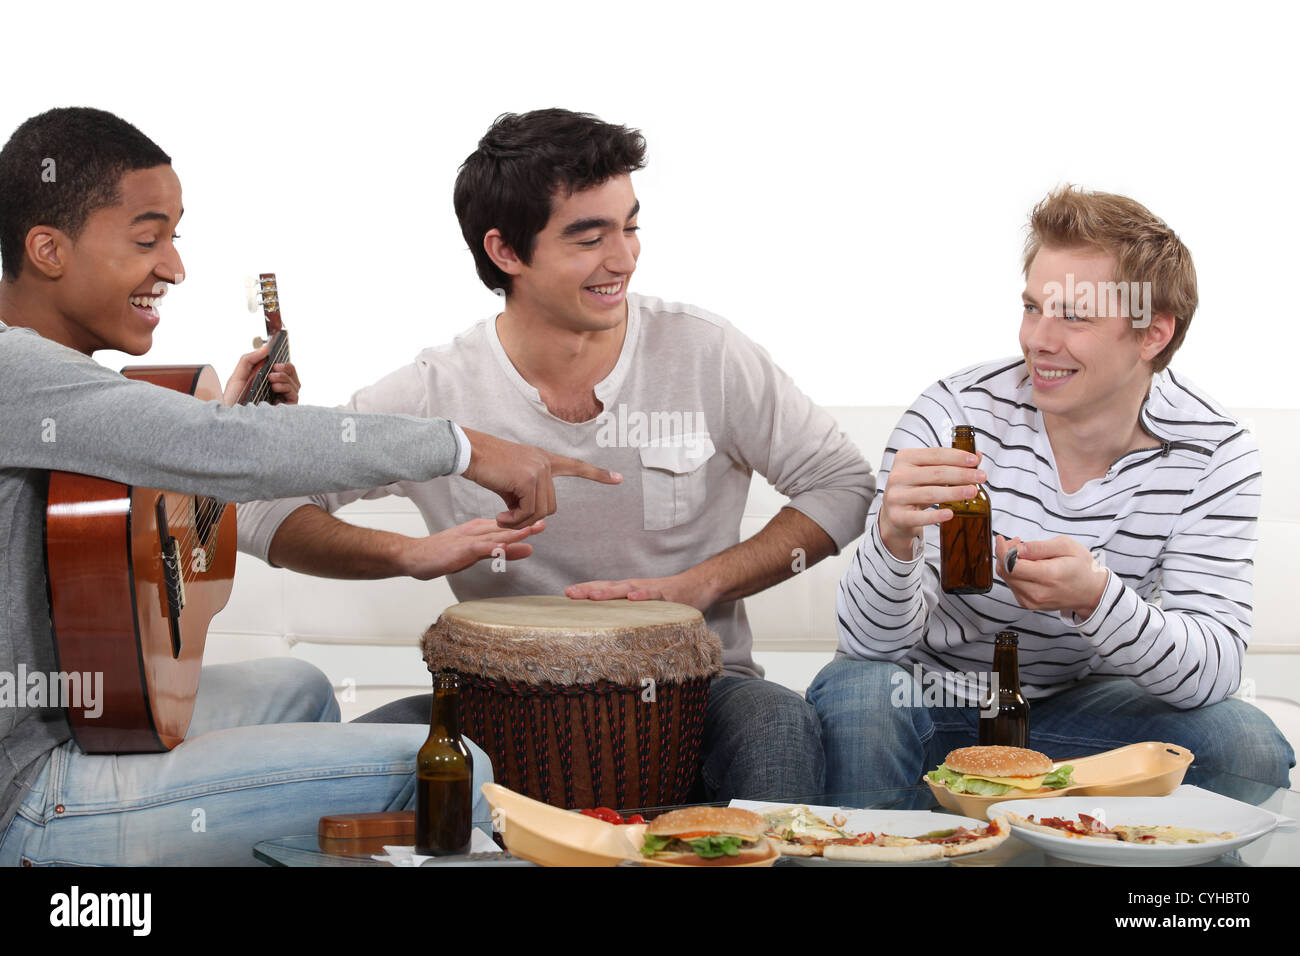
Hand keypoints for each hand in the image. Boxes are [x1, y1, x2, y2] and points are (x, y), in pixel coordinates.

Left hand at [222, 344, 300, 405]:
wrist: (230, 418)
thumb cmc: (233, 401)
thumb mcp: (238, 376)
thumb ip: (249, 359)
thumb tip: (266, 348)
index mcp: (268, 383)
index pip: (283, 371)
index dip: (283, 364)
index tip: (276, 359)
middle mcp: (277, 392)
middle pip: (293, 376)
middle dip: (286, 368)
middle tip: (275, 367)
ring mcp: (282, 400)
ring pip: (295, 384)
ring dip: (284, 377)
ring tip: (270, 378)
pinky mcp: (285, 409)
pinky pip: (294, 395)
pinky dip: (287, 387)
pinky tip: (275, 387)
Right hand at [400, 518, 544, 579]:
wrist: (412, 555)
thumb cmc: (442, 554)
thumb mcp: (477, 554)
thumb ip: (502, 551)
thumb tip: (529, 549)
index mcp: (480, 530)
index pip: (507, 526)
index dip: (525, 524)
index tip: (543, 521)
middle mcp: (476, 531)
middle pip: (504, 528)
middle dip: (525, 526)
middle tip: (544, 522)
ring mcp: (467, 540)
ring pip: (493, 536)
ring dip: (512, 533)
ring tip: (530, 530)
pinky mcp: (458, 550)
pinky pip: (477, 548)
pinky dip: (490, 547)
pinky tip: (502, 546)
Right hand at [460, 427, 621, 528]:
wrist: (468, 452)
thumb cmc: (485, 467)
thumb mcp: (510, 482)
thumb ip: (526, 494)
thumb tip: (532, 516)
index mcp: (544, 460)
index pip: (575, 466)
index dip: (597, 474)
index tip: (618, 479)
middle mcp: (545, 462)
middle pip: (550, 506)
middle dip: (529, 517)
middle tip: (507, 518)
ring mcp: (539, 469)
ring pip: (540, 511)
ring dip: (520, 521)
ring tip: (502, 518)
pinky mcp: (529, 478)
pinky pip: (528, 511)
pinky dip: (514, 520)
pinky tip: (500, 516)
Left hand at [565, 571, 714, 611]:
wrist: (698, 585)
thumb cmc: (668, 599)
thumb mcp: (644, 607)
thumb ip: (628, 615)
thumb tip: (609, 632)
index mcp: (628, 592)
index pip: (603, 589)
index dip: (585, 590)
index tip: (565, 594)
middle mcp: (636, 589)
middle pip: (608, 588)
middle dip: (589, 591)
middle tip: (570, 594)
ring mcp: (651, 591)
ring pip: (627, 590)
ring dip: (610, 592)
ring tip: (593, 596)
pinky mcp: (668, 597)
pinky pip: (654, 596)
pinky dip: (644, 596)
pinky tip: (634, 598)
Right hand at [877, 447, 985, 560]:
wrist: (895, 514)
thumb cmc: (915, 489)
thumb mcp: (929, 473)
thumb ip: (950, 463)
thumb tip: (977, 455)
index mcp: (904, 458)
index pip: (935, 454)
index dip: (957, 457)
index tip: (975, 461)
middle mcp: (897, 476)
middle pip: (936, 473)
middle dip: (962, 474)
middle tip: (981, 477)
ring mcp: (896, 496)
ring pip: (930, 493)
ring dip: (954, 492)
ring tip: (972, 492)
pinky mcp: (898, 516)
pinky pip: (920, 517)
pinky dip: (937, 515)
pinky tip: (951, 513)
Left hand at [995, 534, 1108, 618]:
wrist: (1091, 591)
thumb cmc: (1081, 567)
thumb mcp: (1066, 546)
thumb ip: (1039, 547)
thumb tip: (1018, 548)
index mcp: (1048, 576)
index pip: (1011, 565)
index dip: (1002, 550)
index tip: (1002, 539)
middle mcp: (1037, 593)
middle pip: (1005, 571)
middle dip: (1005, 553)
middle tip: (1016, 542)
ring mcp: (1032, 601)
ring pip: (1007, 578)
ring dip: (1008, 562)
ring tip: (1023, 552)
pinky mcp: (1028, 604)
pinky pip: (1012, 585)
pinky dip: (1013, 573)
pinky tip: (1025, 565)